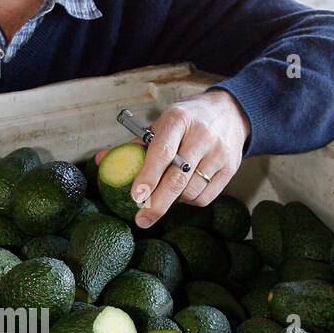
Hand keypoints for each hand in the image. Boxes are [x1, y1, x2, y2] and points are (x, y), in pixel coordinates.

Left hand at [99, 89, 250, 228]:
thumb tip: (102, 161)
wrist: (230, 113)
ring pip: (191, 191)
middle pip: (177, 179)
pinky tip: (185, 190)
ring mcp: (219, 152)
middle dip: (157, 204)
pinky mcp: (231, 167)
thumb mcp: (162, 124)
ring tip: (168, 190)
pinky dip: (191, 200)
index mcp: (178, 120)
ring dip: (174, 199)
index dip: (148, 176)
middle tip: (142, 219)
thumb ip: (134, 145)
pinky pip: (206, 197)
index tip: (136, 197)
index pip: (162, 152)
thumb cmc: (186, 122)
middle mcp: (201, 135)